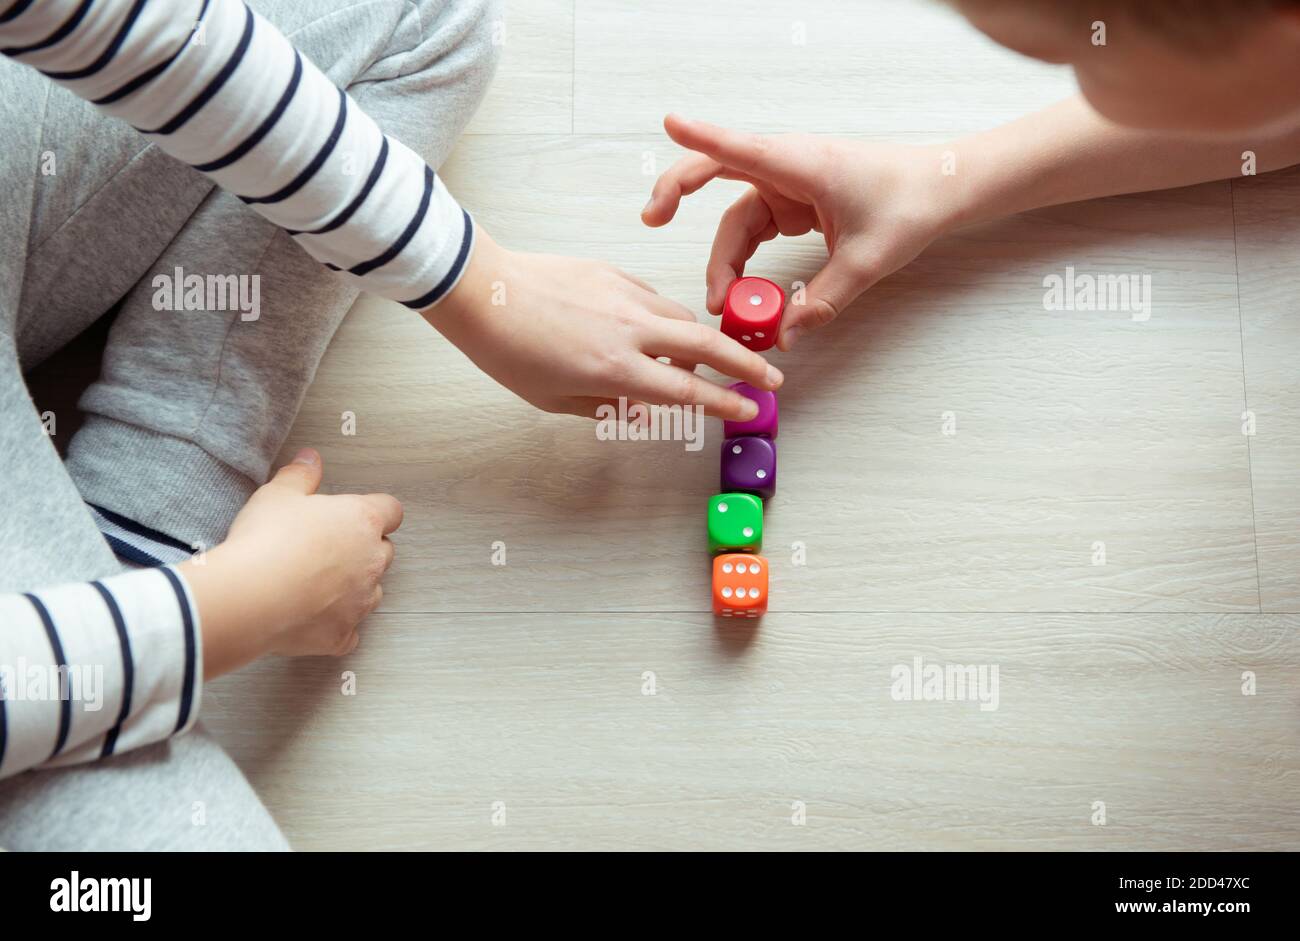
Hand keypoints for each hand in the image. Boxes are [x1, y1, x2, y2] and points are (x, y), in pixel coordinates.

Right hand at [182, 448, 401, 676]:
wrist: (251, 596)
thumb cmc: (267, 541)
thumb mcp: (278, 494)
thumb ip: (300, 475)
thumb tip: (310, 459)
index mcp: (362, 521)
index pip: (391, 511)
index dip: (376, 511)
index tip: (360, 514)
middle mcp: (371, 561)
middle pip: (383, 552)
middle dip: (363, 549)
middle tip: (328, 548)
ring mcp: (360, 601)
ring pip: (371, 592)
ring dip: (353, 587)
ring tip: (317, 583)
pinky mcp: (342, 634)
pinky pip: (349, 633)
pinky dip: (336, 627)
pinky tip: (314, 620)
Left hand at [427, 229, 782, 420]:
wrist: (482, 291)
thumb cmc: (509, 350)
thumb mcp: (554, 398)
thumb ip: (607, 407)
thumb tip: (644, 414)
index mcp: (614, 369)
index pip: (686, 391)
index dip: (724, 403)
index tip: (749, 410)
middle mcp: (629, 330)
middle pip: (705, 345)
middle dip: (745, 364)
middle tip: (770, 378)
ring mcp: (624, 296)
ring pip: (682, 317)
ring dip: (699, 341)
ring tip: (697, 360)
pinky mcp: (614, 273)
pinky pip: (654, 299)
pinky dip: (663, 318)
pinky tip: (650, 332)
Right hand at [642, 114, 959, 348]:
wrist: (941, 189)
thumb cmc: (909, 205)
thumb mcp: (868, 261)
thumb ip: (824, 301)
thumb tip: (786, 336)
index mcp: (802, 165)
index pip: (740, 149)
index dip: (701, 137)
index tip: (669, 122)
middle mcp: (787, 169)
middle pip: (719, 179)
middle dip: (680, 196)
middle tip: (651, 220)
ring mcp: (787, 186)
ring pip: (737, 222)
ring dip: (725, 261)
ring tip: (722, 305)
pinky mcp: (793, 204)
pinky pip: (755, 231)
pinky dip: (744, 261)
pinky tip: (742, 293)